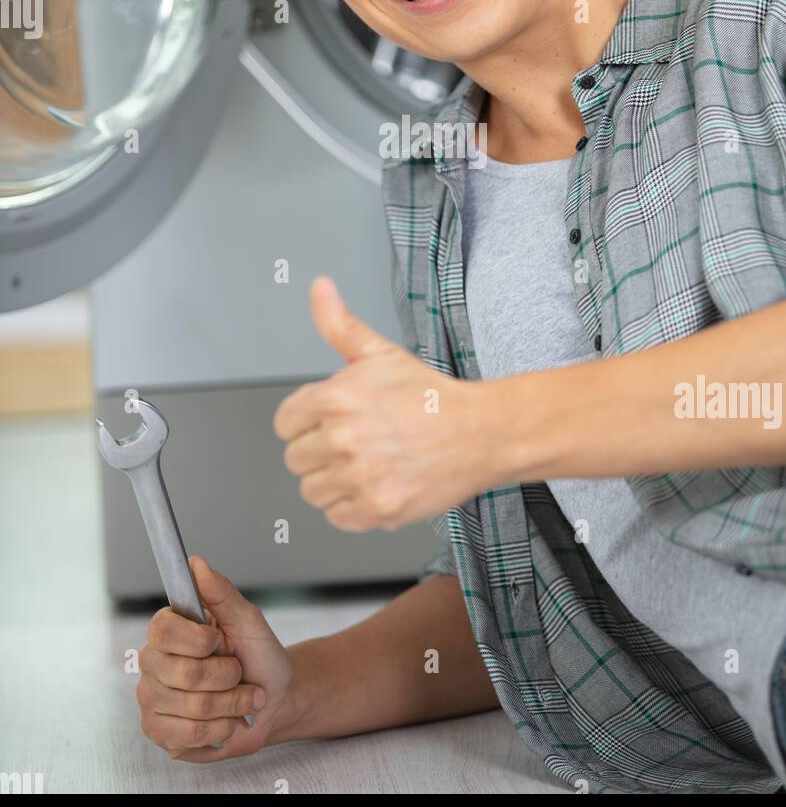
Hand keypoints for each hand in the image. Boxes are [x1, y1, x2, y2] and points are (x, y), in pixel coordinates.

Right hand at [137, 555, 300, 761]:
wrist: (274, 702)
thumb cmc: (260, 658)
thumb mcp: (249, 621)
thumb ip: (222, 593)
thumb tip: (196, 563)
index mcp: (170, 630)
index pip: (162, 630)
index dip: (199, 641)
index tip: (219, 641)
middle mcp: (153, 663)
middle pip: (184, 674)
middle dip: (228, 677)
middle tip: (238, 673)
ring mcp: (152, 699)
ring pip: (192, 708)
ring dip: (230, 704)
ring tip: (238, 698)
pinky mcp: (158, 732)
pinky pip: (188, 735)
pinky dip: (221, 729)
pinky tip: (225, 721)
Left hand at [272, 276, 488, 531]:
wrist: (480, 433)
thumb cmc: (432, 397)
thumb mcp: (381, 353)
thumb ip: (340, 324)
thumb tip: (319, 290)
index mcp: (336, 398)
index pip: (285, 423)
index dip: (307, 421)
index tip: (330, 422)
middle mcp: (343, 438)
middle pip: (296, 459)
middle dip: (321, 450)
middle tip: (356, 441)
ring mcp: (359, 477)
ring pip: (312, 490)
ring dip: (334, 481)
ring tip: (367, 463)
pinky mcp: (375, 509)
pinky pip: (337, 516)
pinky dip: (353, 506)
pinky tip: (376, 483)